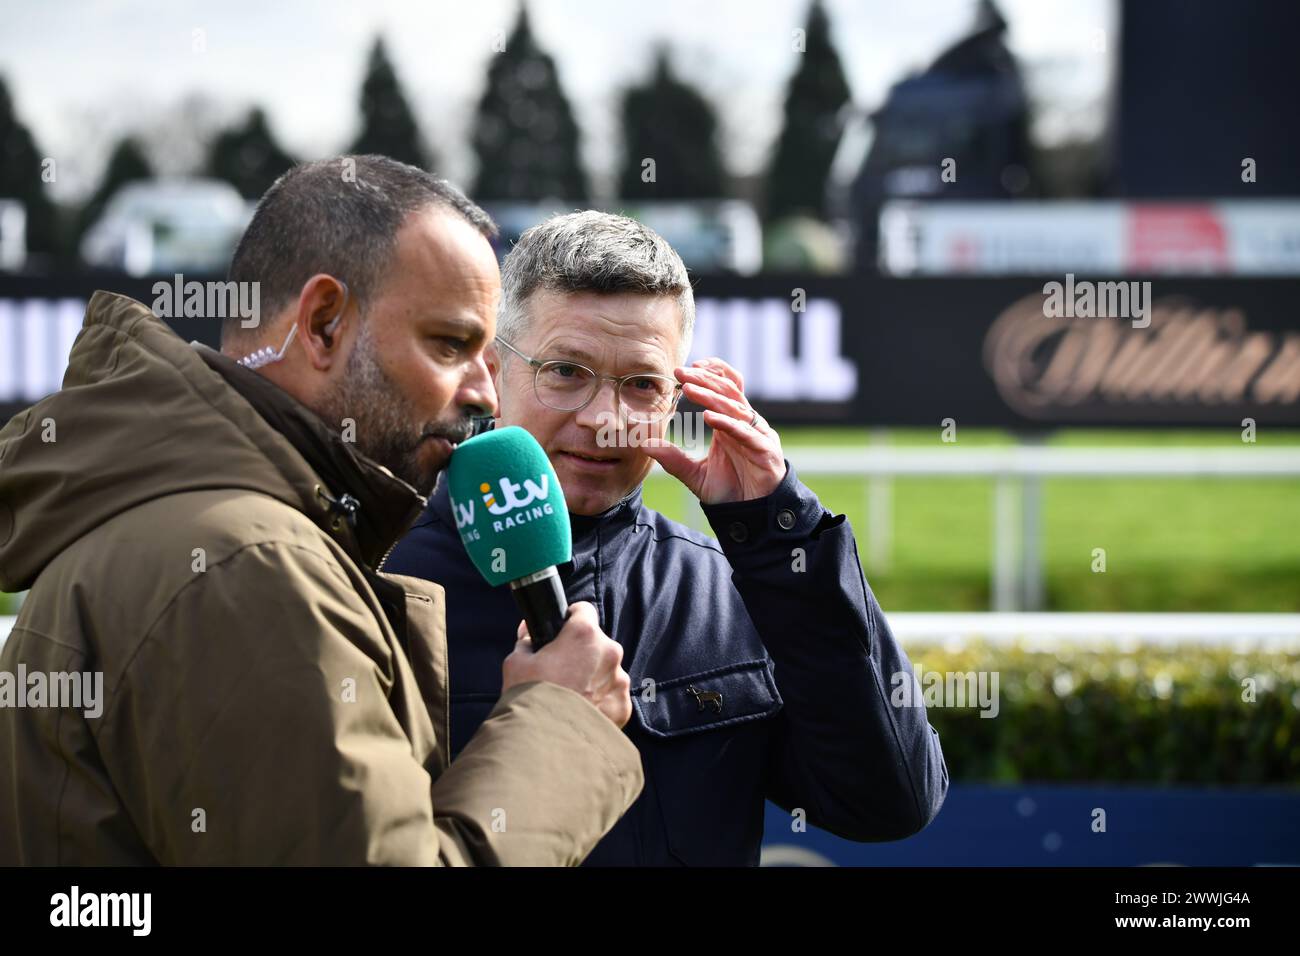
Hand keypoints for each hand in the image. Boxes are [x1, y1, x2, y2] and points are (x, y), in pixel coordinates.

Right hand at [502, 601, 631, 727]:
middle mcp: (609, 652)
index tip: (563, 630)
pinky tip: (580, 713)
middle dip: (582, 653)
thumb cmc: (529, 698)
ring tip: (571, 698)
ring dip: (593, 678)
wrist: (546, 743)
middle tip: (561, 672)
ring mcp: (619, 680)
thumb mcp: (516, 663)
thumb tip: (528, 630)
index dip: (571, 619)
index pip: (584, 610)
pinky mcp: (624, 706)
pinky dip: (600, 702)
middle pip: (597, 643)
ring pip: (607, 671)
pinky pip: (612, 696)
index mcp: (583, 634)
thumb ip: (526, 640)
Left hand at [640, 357, 785, 504]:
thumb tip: (644, 445)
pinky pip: (747, 433)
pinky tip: (709, 417)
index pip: (724, 387)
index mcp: (731, 423)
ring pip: (736, 407)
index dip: (709, 373)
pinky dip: (728, 424)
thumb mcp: (695, 474)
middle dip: (705, 379)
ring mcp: (758, 436)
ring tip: (689, 389)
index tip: (684, 369)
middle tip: (681, 372)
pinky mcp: (766, 452)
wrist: (752, 516)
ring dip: (712, 397)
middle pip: (728, 390)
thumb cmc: (730, 491)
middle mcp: (746, 424)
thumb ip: (673, 459)